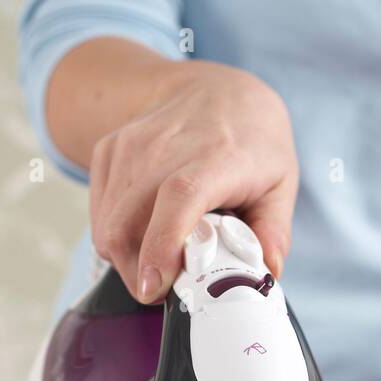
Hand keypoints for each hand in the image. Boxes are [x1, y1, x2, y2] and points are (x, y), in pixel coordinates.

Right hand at [88, 61, 297, 302]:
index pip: (179, 198)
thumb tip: (266, 273)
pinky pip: (100, 213)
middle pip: (129, 224)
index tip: (155, 286)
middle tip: (166, 290)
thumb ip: (274, 232)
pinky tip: (146, 231)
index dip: (162, 245)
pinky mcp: (109, 151)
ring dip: (128, 260)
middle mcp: (166, 147)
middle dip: (140, 274)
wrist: (216, 90)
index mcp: (216, 157)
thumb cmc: (251, 141)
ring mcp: (131, 147)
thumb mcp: (281, 183)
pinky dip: (117, 236)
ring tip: (160, 261)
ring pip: (108, 226)